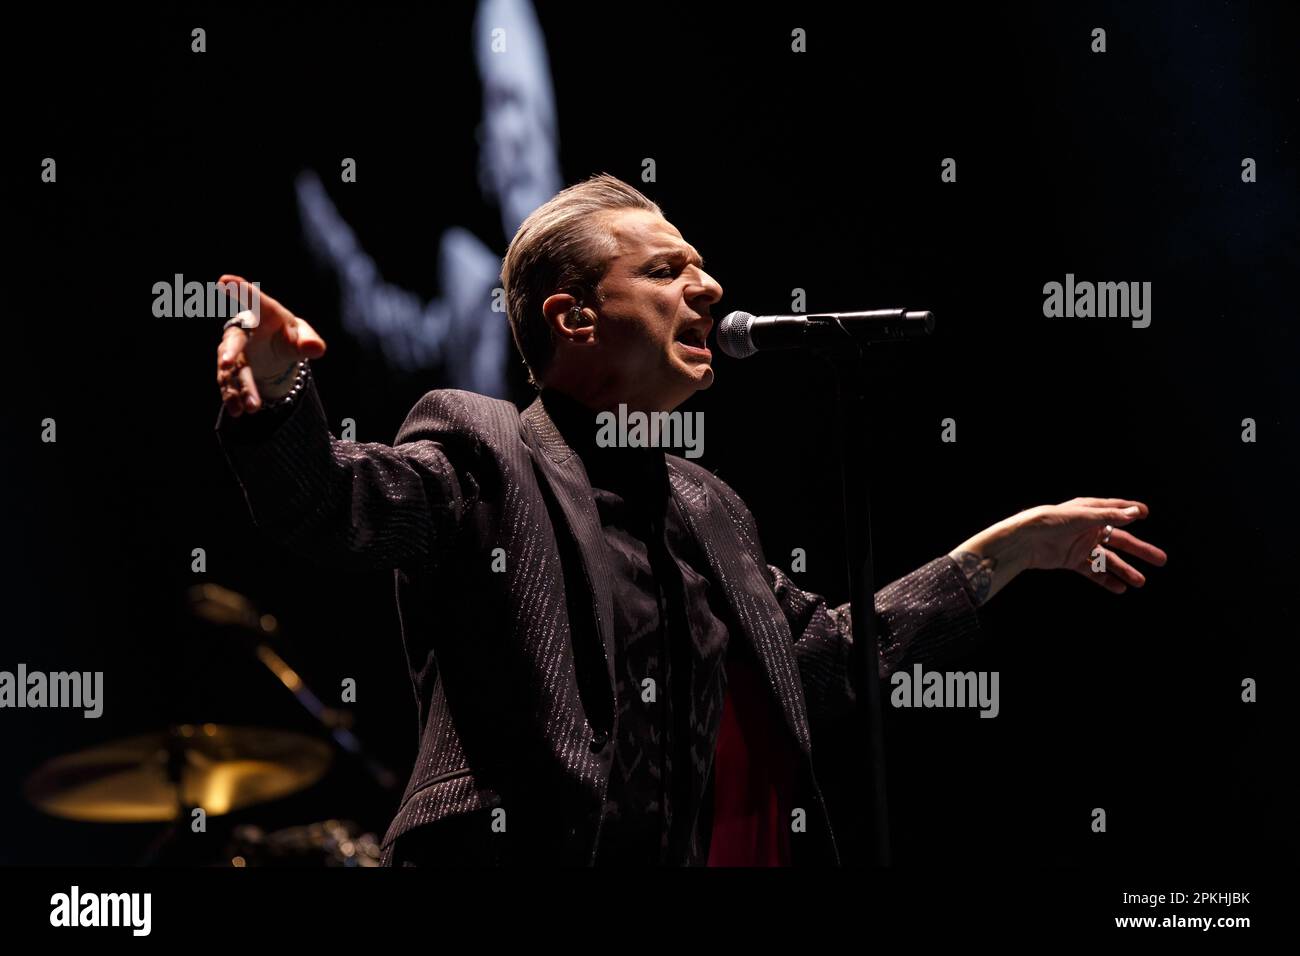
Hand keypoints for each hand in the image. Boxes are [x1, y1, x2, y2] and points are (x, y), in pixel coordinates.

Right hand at [215, 275, 326, 416]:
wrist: (276, 350)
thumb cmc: (290, 335)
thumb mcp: (302, 336)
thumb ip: (309, 340)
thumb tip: (316, 348)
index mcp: (263, 313)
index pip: (253, 300)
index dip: (239, 290)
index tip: (224, 281)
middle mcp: (243, 330)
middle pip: (234, 341)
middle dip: (229, 354)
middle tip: (228, 365)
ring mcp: (234, 352)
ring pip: (232, 369)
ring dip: (239, 388)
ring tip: (252, 407)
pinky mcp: (231, 371)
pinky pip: (229, 383)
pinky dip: (233, 397)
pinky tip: (239, 411)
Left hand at [1018, 497, 1167, 593]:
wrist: (1024, 541)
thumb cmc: (1050, 521)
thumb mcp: (1083, 516)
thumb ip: (1110, 516)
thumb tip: (1136, 512)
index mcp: (1090, 511)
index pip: (1116, 510)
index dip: (1131, 510)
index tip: (1147, 512)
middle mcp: (1088, 528)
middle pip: (1120, 540)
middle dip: (1140, 550)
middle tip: (1161, 559)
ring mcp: (1081, 545)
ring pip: (1109, 559)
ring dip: (1124, 570)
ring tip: (1140, 581)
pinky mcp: (1072, 560)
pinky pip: (1093, 571)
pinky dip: (1105, 579)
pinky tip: (1119, 588)